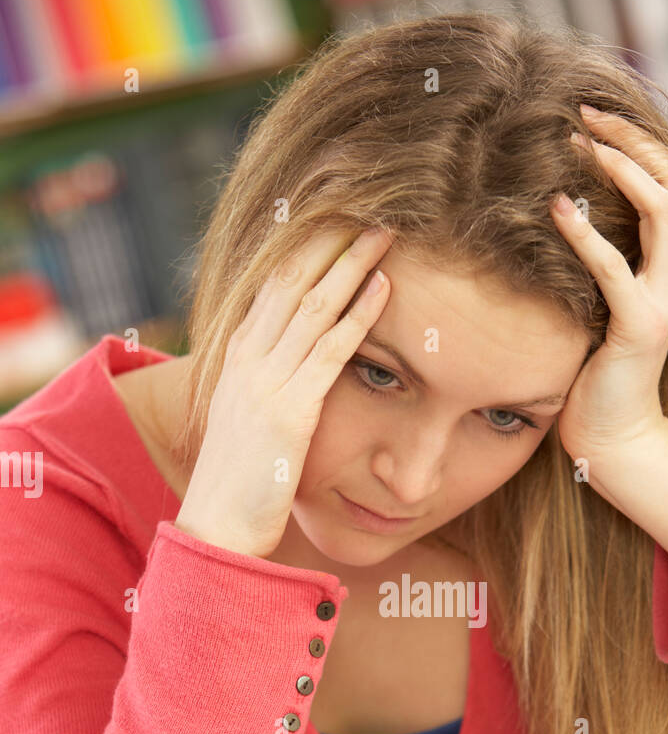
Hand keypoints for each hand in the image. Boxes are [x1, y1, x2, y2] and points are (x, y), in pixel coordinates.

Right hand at [176, 225, 392, 557]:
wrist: (216, 528)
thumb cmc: (240, 484)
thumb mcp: (249, 422)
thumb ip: (269, 388)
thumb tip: (297, 372)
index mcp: (238, 358)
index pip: (272, 285)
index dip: (303, 247)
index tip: (333, 216)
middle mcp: (248, 359)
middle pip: (293, 280)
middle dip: (329, 239)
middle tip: (366, 204)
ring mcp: (266, 382)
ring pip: (315, 306)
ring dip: (352, 264)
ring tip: (385, 232)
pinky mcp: (290, 411)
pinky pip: (330, 351)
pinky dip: (359, 314)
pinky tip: (383, 288)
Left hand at [549, 106, 667, 461]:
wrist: (614, 435)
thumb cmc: (594, 372)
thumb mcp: (596, 304)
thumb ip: (594, 263)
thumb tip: (554, 213)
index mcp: (667, 265)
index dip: (636, 143)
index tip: (592, 118)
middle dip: (631, 138)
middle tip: (586, 110)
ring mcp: (662, 297)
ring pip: (662, 208)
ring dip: (621, 166)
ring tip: (580, 139)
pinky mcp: (639, 325)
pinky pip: (615, 268)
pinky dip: (586, 233)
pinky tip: (558, 207)